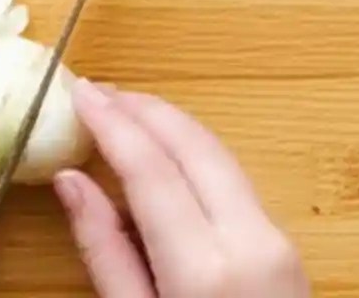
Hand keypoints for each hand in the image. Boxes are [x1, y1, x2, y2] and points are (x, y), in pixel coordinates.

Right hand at [55, 80, 309, 297]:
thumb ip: (106, 252)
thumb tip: (72, 182)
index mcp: (206, 267)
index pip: (152, 168)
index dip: (113, 123)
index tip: (81, 92)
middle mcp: (251, 240)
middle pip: (194, 145)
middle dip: (144, 109)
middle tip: (97, 91)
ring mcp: (277, 240)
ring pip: (218, 155)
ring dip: (169, 126)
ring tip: (122, 112)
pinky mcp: (286, 246)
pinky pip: (233, 180)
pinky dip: (194, 154)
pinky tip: (162, 152)